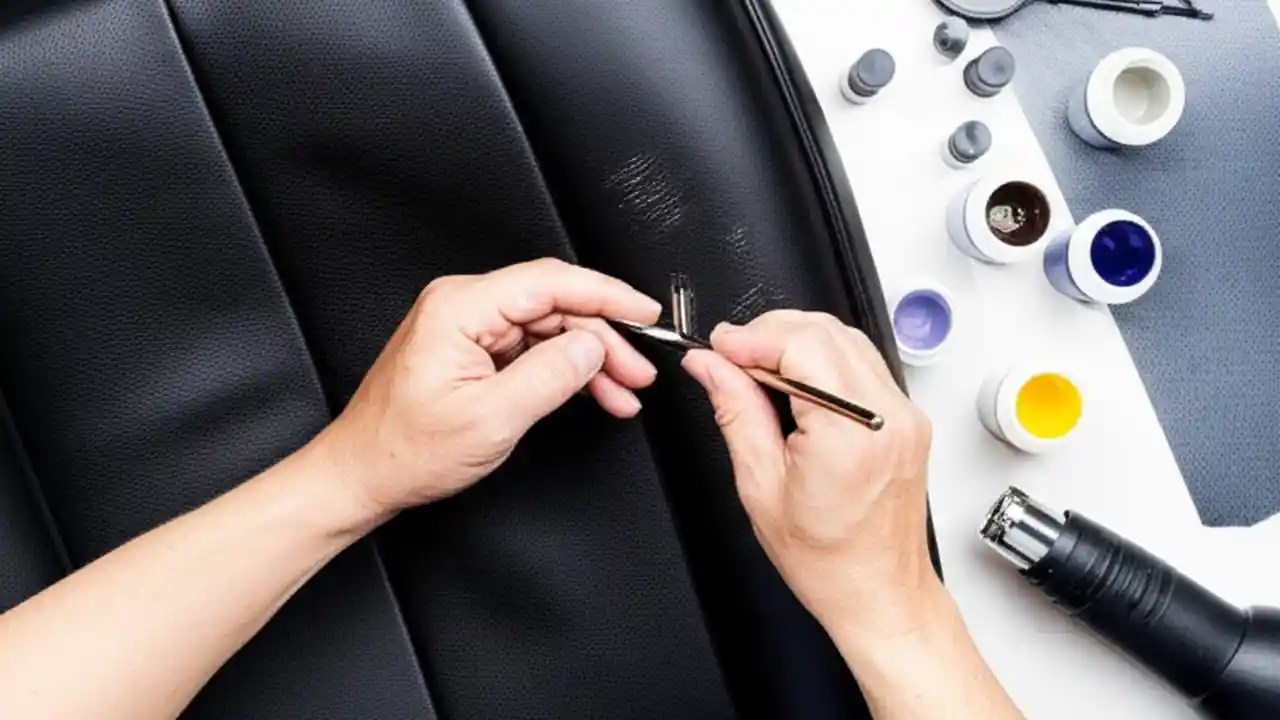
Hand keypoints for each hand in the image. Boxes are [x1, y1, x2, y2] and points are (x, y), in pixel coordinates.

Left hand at [315, 258, 661, 517]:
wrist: (362, 475)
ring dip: (591, 359)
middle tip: (639, 373)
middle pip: (555, 304)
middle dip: (605, 338)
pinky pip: (533, 347)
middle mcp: (463, 306)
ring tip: (625, 391)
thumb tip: (592, 348)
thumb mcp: (489, 419)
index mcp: (460, 308)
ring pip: (550, 327)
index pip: (550, 282)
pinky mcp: (474, 348)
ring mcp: (469, 326)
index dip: (606, 294)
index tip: (644, 312)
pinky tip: (596, 391)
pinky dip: (567, 370)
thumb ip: (548, 377)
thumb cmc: (405, 450)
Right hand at [681, 311, 938, 641]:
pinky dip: (821, 359)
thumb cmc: (828, 561)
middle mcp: (889, 417)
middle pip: (824, 330)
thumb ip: (735, 412)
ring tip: (756, 371)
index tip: (718, 348)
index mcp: (852, 434)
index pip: (802, 343)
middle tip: (729, 359)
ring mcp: (905, 415)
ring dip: (794, 341)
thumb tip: (710, 366)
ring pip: (845, 338)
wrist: (878, 592)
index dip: (752, 337)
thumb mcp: (761, 486)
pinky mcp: (908, 418)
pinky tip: (793, 384)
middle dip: (769, 333)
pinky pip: (861, 363)